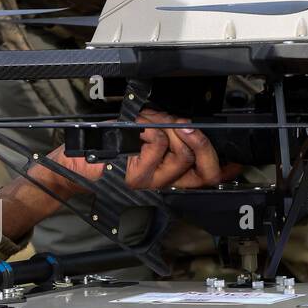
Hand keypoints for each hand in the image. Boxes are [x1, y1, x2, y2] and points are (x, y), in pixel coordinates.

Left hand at [40, 119, 237, 200]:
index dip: (221, 170)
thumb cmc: (103, 152)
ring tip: (149, 123)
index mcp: (165, 177)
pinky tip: (138, 128)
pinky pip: (158, 144)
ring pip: (181, 154)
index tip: (234, 161)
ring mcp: (149, 182)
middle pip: (199, 167)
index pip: (202, 178)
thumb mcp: (139, 141)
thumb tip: (188, 125)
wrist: (73, 165)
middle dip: (201, 143)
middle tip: (190, 128)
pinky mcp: (136, 175)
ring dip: (169, 129)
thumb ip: (166, 136)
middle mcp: (160, 184)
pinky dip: (151, 128)